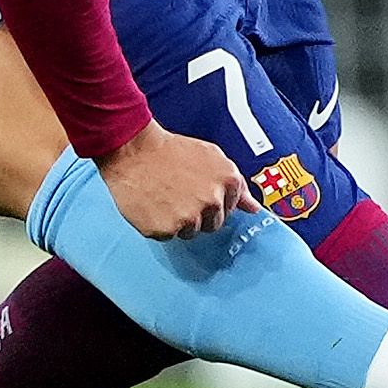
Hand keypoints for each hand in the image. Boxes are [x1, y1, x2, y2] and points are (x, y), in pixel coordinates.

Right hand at [98, 123, 257, 239]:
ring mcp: (189, 217)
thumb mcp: (211, 157)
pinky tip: (154, 204)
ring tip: (165, 196)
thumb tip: (254, 207)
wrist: (133, 150)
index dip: (212, 199)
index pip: (231, 208)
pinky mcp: (166, 229)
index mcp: (228, 182)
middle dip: (198, 212)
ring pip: (191, 232)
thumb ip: (236, 184)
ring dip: (179, 220)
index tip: (197, 189)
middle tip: (179, 192)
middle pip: (213, 224)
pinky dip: (160, 224)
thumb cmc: (169, 151)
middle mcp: (212, 201)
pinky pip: (168, 236)